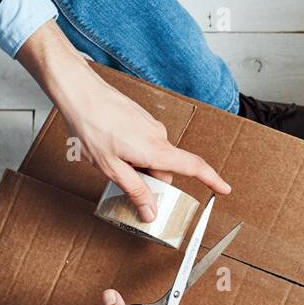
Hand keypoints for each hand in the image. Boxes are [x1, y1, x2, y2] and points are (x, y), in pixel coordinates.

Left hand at [17, 20, 230, 220]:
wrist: (79, 92)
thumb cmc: (90, 127)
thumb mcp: (110, 167)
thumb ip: (134, 190)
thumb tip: (151, 212)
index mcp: (155, 150)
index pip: (194, 167)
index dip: (212, 179)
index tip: (224, 189)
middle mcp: (159, 136)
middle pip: (166, 167)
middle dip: (151, 180)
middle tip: (123, 181)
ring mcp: (150, 125)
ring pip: (153, 156)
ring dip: (138, 164)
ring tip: (109, 158)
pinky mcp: (141, 119)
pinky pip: (145, 143)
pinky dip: (133, 152)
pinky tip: (110, 146)